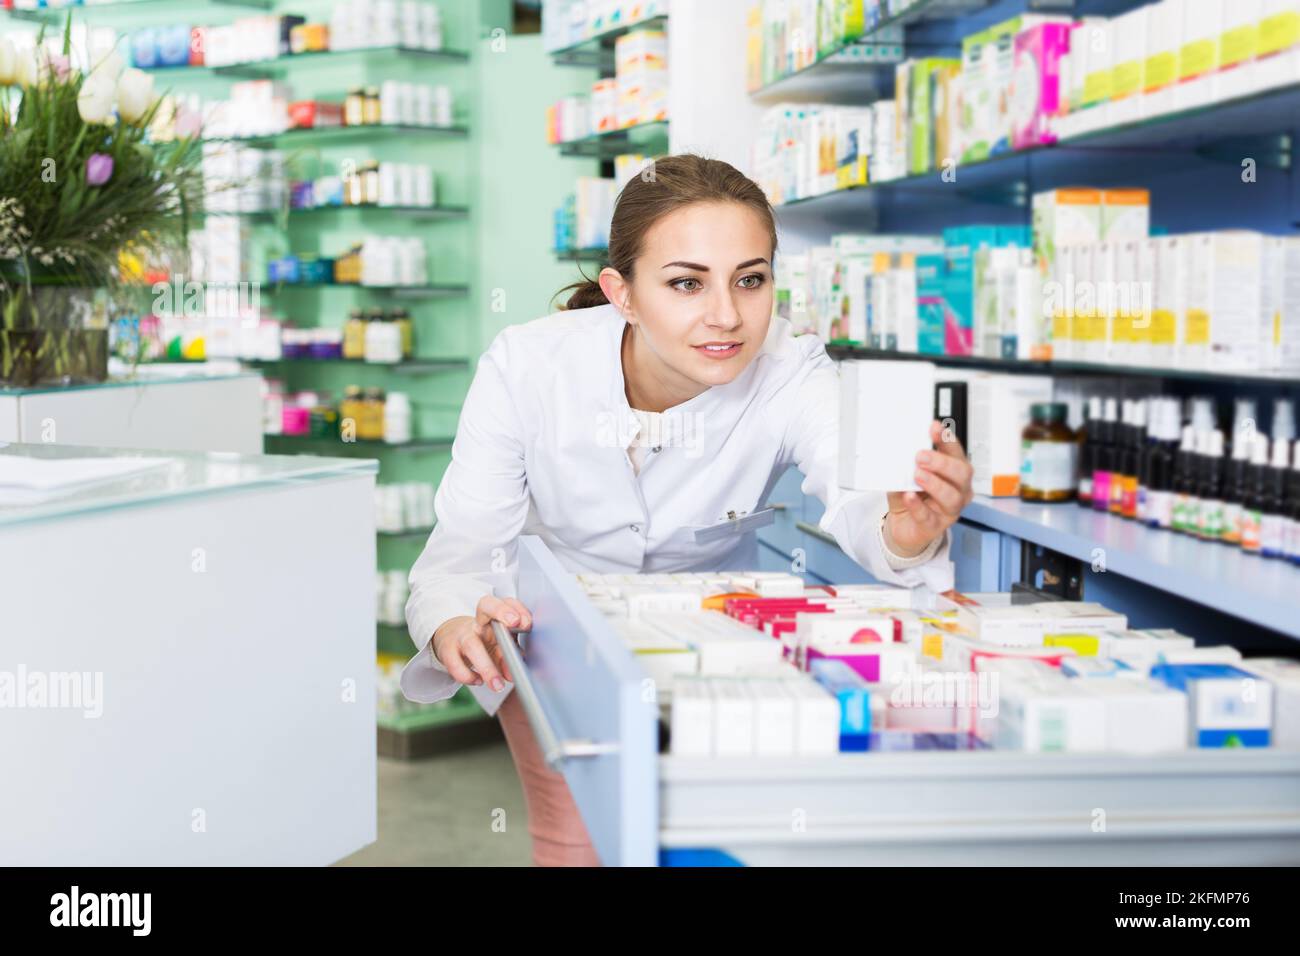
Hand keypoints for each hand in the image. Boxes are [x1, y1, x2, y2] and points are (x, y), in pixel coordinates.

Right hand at [430, 595, 532, 692]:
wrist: (453, 641)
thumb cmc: (483, 641)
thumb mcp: (500, 645)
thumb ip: (511, 655)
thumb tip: (513, 673)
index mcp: (495, 617)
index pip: (506, 602)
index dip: (517, 609)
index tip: (526, 623)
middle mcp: (478, 622)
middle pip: (485, 606)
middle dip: (501, 612)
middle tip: (516, 624)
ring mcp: (461, 635)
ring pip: (472, 645)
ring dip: (487, 667)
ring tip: (498, 685)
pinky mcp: (447, 651)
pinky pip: (455, 664)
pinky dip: (467, 676)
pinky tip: (477, 681)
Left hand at [885, 420, 974, 556]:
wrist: (902, 526)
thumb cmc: (910, 497)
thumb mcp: (906, 475)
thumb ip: (906, 464)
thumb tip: (899, 449)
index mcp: (953, 472)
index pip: (955, 452)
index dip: (946, 439)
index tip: (934, 427)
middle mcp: (958, 490)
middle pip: (962, 473)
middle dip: (942, 462)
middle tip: (920, 456)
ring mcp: (949, 510)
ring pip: (952, 496)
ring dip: (934, 483)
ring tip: (917, 475)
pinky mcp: (935, 527)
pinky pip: (929, 517)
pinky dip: (918, 506)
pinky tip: (909, 496)